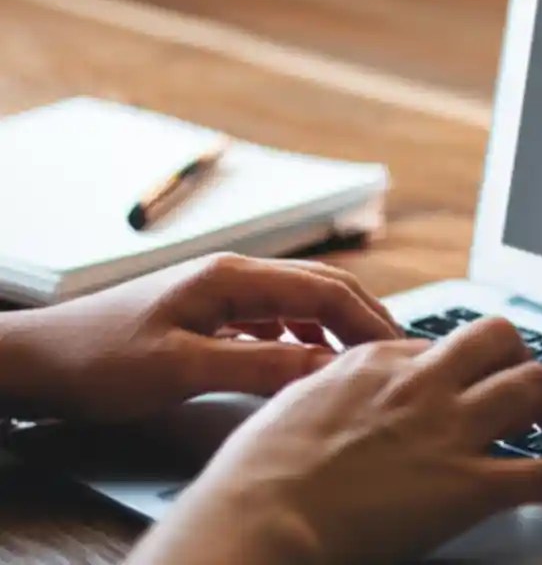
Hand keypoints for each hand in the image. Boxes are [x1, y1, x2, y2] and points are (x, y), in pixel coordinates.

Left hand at [0, 253, 400, 421]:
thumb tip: (328, 370)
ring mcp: (222, 292)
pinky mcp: (211, 314)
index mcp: (233, 277)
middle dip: (366, 319)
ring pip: (302, 303)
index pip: (326, 289)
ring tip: (364, 362)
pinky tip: (308, 363)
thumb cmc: (95, 358)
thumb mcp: (182, 368)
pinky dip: (305, 339)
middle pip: (323, 288)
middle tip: (399, 356)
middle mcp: (234, 275)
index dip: (370, 320)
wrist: (35, 360)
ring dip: (338, 329)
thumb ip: (260, 367)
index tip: (400, 352)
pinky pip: (276, 320)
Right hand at [126, 317, 541, 564]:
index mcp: (376, 361)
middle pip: (500, 340)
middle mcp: (422, 384)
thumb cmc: (256, 476)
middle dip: (522, 358)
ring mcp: (449, 431)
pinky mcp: (469, 487)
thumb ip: (329, 391)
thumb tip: (340, 396)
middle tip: (527, 389)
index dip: (459, 368)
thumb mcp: (288, 405)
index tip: (463, 386)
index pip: (440, 345)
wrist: (259, 520)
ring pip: (533, 388)